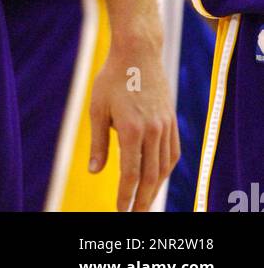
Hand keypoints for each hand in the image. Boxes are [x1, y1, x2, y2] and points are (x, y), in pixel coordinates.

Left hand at [89, 42, 179, 211]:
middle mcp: (153, 131)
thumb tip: (95, 171)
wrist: (138, 51)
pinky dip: (165, 169)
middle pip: (150, 177)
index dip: (125, 196)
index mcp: (132, 130)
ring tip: (145, 201)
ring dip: (155, 188)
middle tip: (134, 215)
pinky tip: (157, 177)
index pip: (130, 174)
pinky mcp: (171, 120)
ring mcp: (165, 126)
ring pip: (164, 167)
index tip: (120, 210)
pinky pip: (173, 153)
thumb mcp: (97, 108)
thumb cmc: (112, 78)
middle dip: (142, 200)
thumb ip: (98, 143)